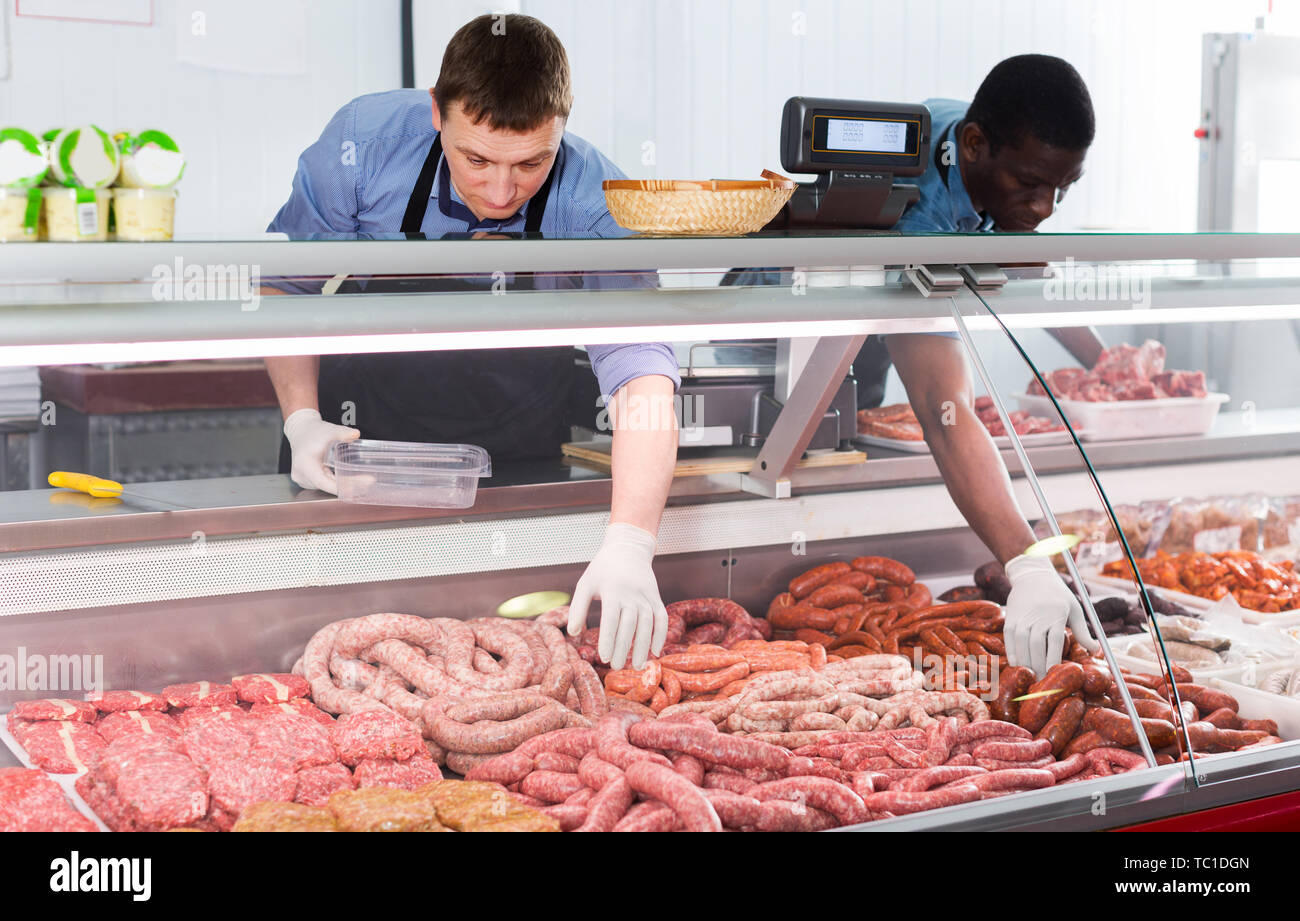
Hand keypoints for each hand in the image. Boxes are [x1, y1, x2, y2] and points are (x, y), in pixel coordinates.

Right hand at [283, 408, 359, 494]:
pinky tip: (351, 481)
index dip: (342, 486)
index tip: (359, 485)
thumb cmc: (313, 431)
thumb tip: (355, 434)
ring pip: (327, 488)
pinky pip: (325, 485)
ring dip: (344, 486)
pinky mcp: (308, 481)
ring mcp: (304, 480)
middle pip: (328, 486)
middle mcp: (302, 476)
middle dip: (349, 486)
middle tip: (369, 482)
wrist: (301, 432)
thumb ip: (343, 433)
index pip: (324, 482)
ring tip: (364, 482)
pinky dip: (337, 483)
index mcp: (304, 465)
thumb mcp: (330, 430)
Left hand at [567, 522, 667, 669]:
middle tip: (617, 667)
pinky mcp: (656, 597)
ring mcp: (646, 595)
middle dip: (624, 648)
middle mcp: (632, 593)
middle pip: (630, 626)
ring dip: (644, 646)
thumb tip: (573, 633)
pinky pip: (662, 618)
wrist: (628, 548)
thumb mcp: (585, 584)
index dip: (608, 640)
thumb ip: (577, 608)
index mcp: (612, 590)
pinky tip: (656, 652)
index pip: (611, 620)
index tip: (604, 658)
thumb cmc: (602, 569)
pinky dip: (661, 635)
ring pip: (648, 625)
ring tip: (637, 666)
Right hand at [1004, 554, 1099, 675]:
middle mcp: (1037, 617)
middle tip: (1042, 684)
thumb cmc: (1058, 595)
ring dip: (1025, 663)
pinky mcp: (1010, 618)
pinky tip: (1017, 664)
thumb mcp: (1075, 609)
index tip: (1054, 675)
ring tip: (1030, 678)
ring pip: (1021, 644)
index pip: (1055, 642)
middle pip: (1036, 646)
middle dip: (1038, 667)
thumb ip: (1083, 632)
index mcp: (1056, 615)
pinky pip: (1009, 639)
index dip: (1053, 660)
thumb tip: (1096, 651)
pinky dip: (1012, 653)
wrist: (1032, 576)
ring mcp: (1022, 618)